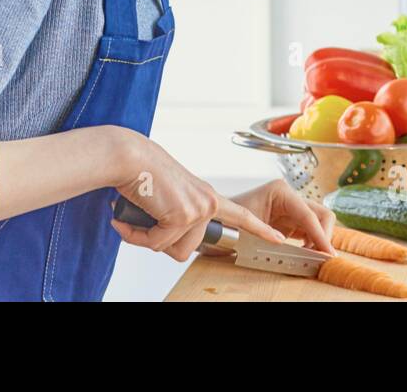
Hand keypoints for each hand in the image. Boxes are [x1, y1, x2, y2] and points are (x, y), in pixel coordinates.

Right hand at [107, 131, 285, 261]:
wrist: (130, 158)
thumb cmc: (142, 173)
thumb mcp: (167, 198)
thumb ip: (175, 217)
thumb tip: (161, 237)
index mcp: (206, 196)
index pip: (241, 215)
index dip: (260, 229)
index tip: (280, 238)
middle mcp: (207, 201)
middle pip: (189, 248)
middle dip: (160, 241)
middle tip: (144, 222)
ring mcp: (199, 209)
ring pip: (173, 249)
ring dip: (148, 239)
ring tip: (137, 216)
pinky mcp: (184, 215)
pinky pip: (157, 243)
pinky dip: (137, 235)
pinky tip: (127, 218)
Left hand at [225, 179, 335, 254]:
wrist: (219, 219)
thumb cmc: (228, 216)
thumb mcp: (247, 224)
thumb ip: (269, 234)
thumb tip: (290, 246)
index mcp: (281, 191)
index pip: (309, 215)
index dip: (320, 235)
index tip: (327, 253)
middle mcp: (290, 197)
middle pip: (321, 215)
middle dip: (323, 236)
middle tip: (320, 257)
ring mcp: (292, 208)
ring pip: (319, 223)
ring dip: (319, 240)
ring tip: (312, 257)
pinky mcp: (291, 221)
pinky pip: (310, 231)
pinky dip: (312, 243)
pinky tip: (305, 254)